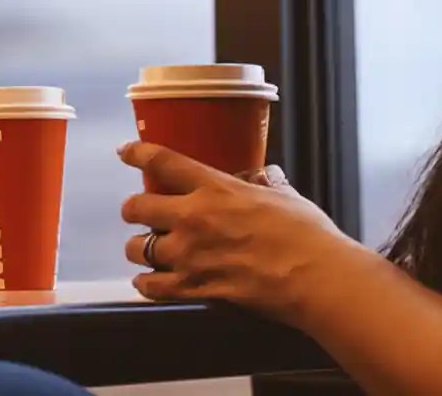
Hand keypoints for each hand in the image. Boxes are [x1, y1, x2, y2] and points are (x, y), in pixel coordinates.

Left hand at [119, 141, 365, 326]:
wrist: (314, 278)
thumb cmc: (306, 234)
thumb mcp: (285, 196)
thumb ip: (267, 184)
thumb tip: (266, 175)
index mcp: (215, 188)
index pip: (163, 162)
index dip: (137, 154)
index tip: (126, 152)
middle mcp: (193, 219)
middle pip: (137, 207)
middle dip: (133, 208)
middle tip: (138, 211)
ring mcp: (190, 256)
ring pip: (137, 248)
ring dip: (138, 247)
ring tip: (144, 248)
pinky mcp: (195, 288)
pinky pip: (152, 287)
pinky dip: (146, 284)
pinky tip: (148, 282)